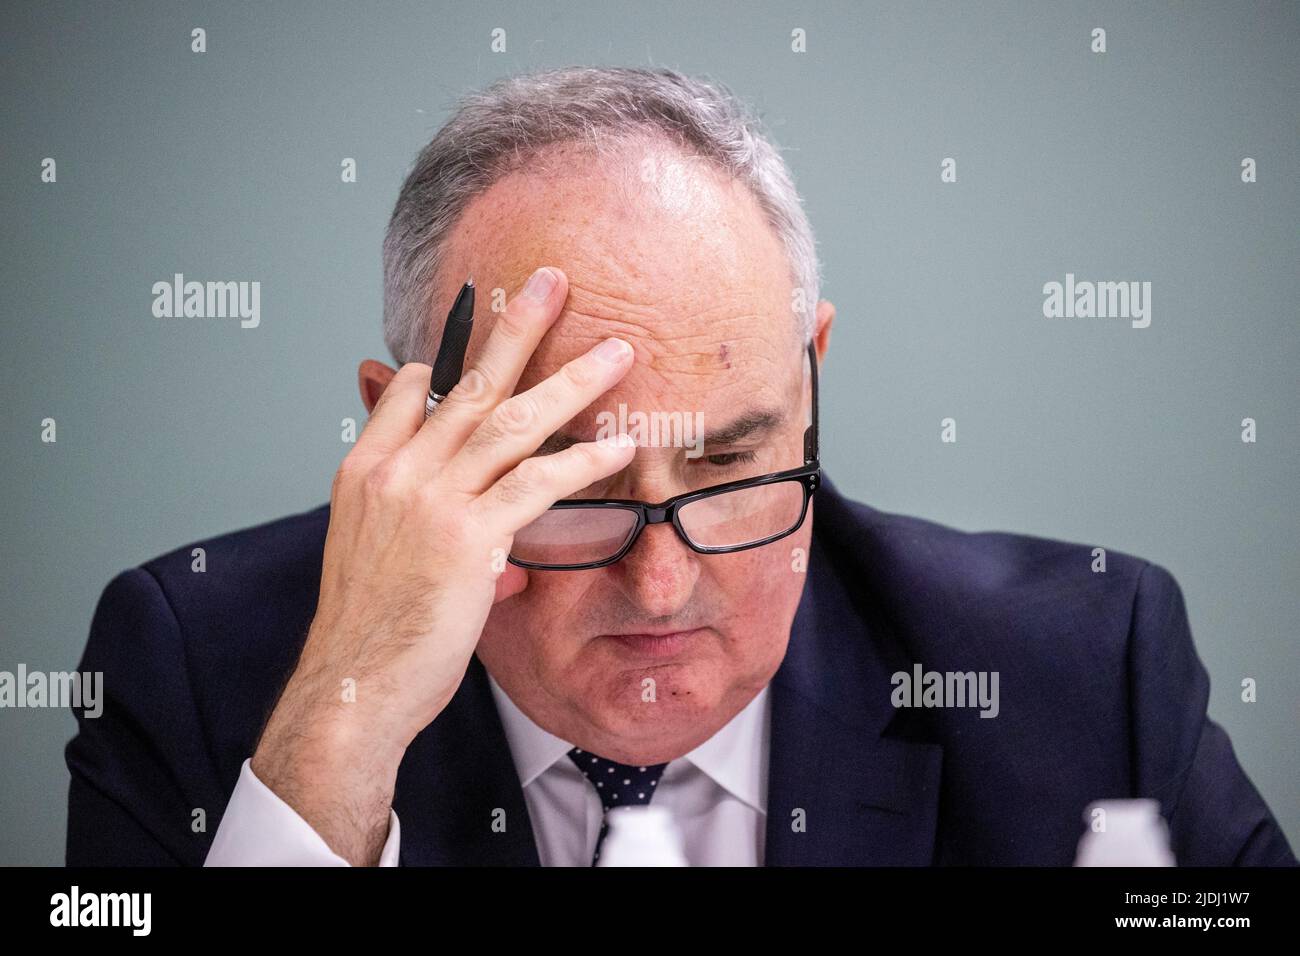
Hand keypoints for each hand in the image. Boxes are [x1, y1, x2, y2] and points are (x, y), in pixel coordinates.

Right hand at [251, 266, 635, 863]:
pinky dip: (584, 462)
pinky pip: (539, 484)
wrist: (353, 685)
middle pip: (468, 383)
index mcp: (366, 468)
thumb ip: (405, 499)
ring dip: (571, 381)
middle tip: (552, 280)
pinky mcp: (469, 538)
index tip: (484, 316)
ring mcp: (432, 500)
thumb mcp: (367, 545)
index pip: (413, 391)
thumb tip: (451, 500)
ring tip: (616, 352)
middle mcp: (397, 471)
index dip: (453, 351)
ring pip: (512, 421)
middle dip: (514, 327)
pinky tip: (621, 446)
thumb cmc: (369, 624)